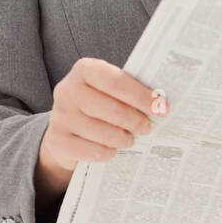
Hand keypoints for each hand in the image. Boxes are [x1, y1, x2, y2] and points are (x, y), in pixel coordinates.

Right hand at [35, 57, 169, 204]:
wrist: (65, 128)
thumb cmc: (97, 104)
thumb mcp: (108, 90)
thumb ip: (129, 90)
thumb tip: (161, 104)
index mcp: (84, 70)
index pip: (117, 81)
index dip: (142, 96)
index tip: (163, 108)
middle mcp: (68, 90)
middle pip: (112, 109)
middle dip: (136, 121)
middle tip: (147, 127)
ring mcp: (60, 116)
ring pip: (104, 133)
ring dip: (123, 139)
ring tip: (130, 139)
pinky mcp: (58, 140)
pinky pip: (93, 151)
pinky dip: (108, 152)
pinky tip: (112, 149)